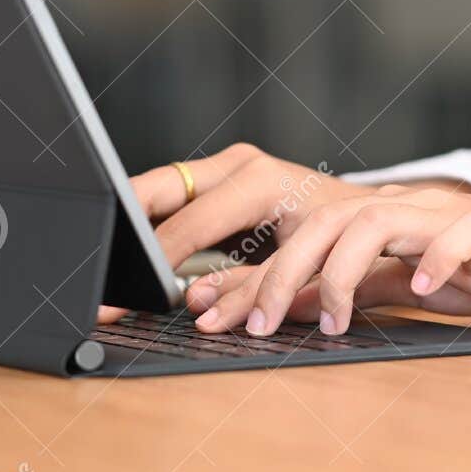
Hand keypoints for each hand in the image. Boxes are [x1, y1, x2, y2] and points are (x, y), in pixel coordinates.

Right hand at [97, 144, 375, 323]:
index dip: (158, 256)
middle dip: (122, 222)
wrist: (374, 213)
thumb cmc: (349, 239)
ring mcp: (223, 170)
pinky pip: (169, 200)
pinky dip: (146, 225)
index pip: (192, 221)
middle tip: (96, 261)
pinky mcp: (216, 184)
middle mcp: (237, 166)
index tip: (134, 286)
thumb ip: (250, 287)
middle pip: (158, 186)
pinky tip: (128, 253)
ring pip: (156, 190)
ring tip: (103, 261)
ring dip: (129, 223)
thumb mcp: (304, 266)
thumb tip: (197, 306)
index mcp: (260, 180)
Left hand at [186, 187, 470, 334]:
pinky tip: (419, 289)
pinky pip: (457, 235)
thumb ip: (334, 293)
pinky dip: (433, 259)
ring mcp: (438, 218)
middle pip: (321, 224)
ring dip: (343, 272)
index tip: (202, 314)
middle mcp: (394, 210)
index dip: (245, 274)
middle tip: (256, 326)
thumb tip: (270, 309)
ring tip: (330, 320)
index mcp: (368, 221)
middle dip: (279, 274)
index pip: (293, 242)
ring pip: (374, 221)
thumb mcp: (392, 289)